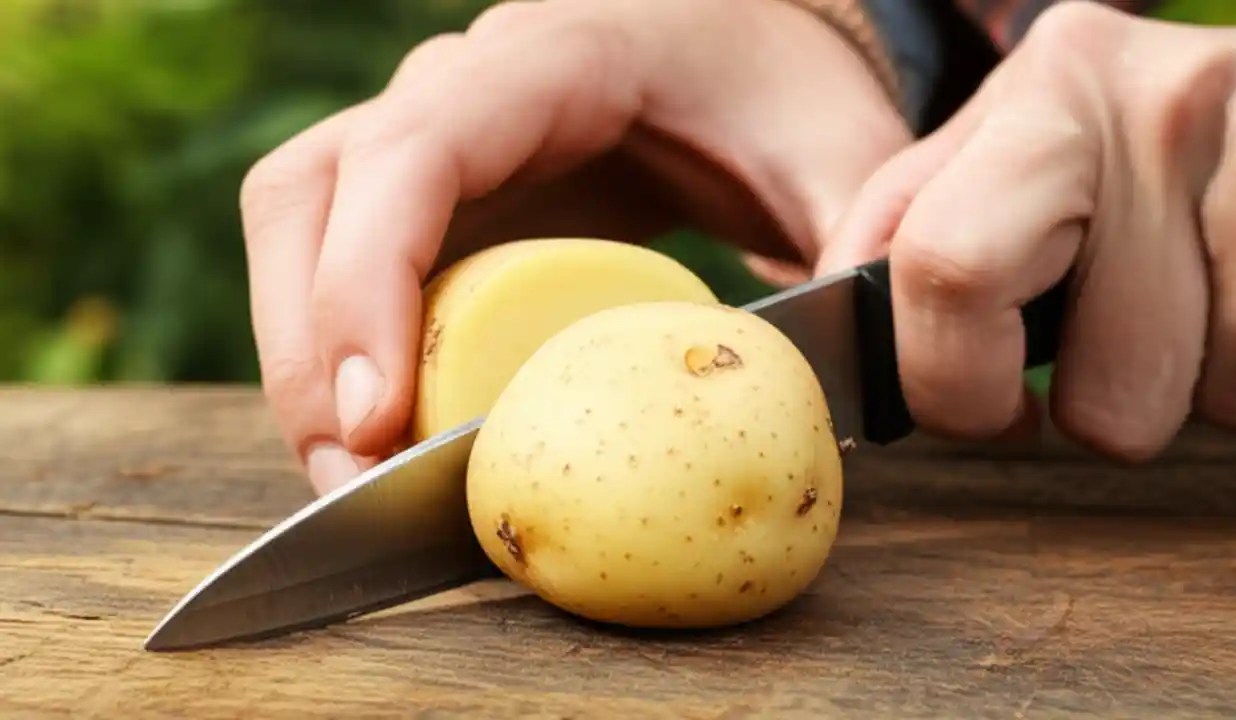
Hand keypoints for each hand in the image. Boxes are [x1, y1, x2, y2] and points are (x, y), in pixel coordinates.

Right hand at [240, 0, 910, 492]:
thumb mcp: (844, 155)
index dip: (367, 279)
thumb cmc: (788, 92)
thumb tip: (882, 383)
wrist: (751, 44)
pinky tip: (381, 432)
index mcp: (556, 57)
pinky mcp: (436, 194)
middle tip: (350, 474)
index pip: (413, 151)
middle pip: (309, 191)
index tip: (374, 415)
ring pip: (299, 223)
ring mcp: (435, 136)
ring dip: (302, 353)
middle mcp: (464, 85)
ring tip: (351, 474)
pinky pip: (342, 259)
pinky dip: (339, 347)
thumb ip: (860, 246)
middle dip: (307, 341)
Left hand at [819, 2, 1235, 458]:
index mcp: (1039, 95)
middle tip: (1122, 351)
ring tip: (1209, 297)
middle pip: (1097, 392)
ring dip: (1202, 386)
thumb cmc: (1148, 143)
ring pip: (1203, 404)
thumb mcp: (1018, 146)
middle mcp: (1148, 106)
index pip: (941, 271)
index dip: (949, 383)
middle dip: (1100, 414)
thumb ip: (914, 225)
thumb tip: (830, 335)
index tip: (988, 406)